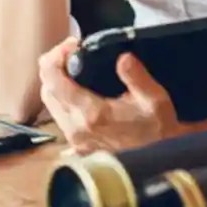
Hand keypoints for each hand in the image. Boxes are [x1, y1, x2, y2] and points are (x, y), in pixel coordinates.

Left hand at [38, 37, 180, 154]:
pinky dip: (62, 99)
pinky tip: (80, 90)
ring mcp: (75, 139)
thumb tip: (122, 57)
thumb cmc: (158, 129)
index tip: (73, 44)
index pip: (53, 80)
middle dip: (54, 66)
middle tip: (73, 52)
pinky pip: (60, 116)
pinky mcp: (77, 145)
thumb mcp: (155, 100)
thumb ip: (136, 76)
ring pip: (51, 104)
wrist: (159, 162)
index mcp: (91, 113)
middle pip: (47, 90)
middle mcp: (76, 127)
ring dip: (57, 83)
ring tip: (76, 68)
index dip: (56, 55)